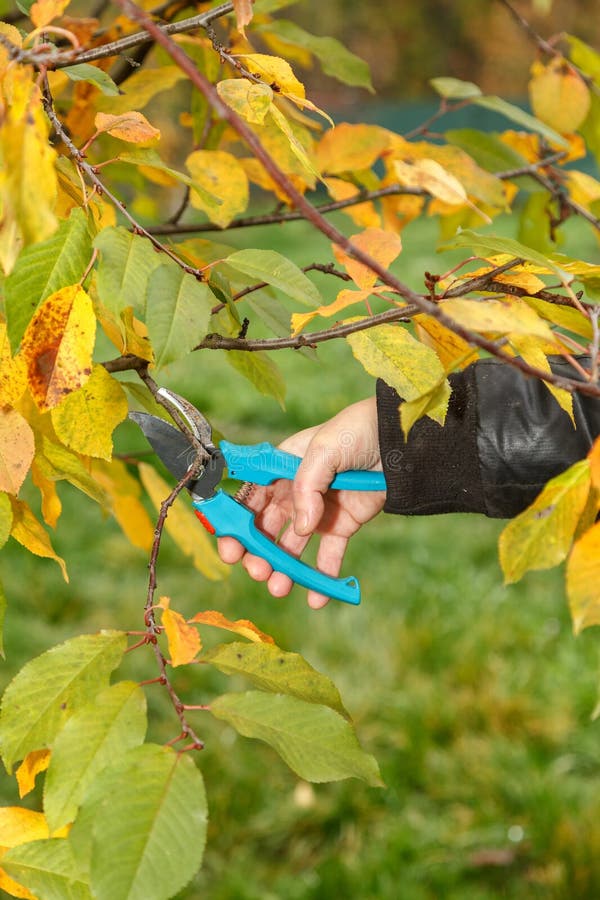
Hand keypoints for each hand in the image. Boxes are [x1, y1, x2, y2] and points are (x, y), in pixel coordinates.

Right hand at [217, 398, 385, 608]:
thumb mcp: (325, 450)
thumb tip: (301, 529)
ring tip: (279, 588)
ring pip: (292, 546)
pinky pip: (328, 556)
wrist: (399, 441)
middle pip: (266, 528)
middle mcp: (294, 492)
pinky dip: (322, 578)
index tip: (231, 549)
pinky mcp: (342, 525)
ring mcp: (318, 511)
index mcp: (281, 469)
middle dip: (257, 553)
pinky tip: (316, 600)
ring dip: (283, 569)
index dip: (236, 524)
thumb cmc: (356, 432)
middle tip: (257, 571)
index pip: (250, 499)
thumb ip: (307, 487)